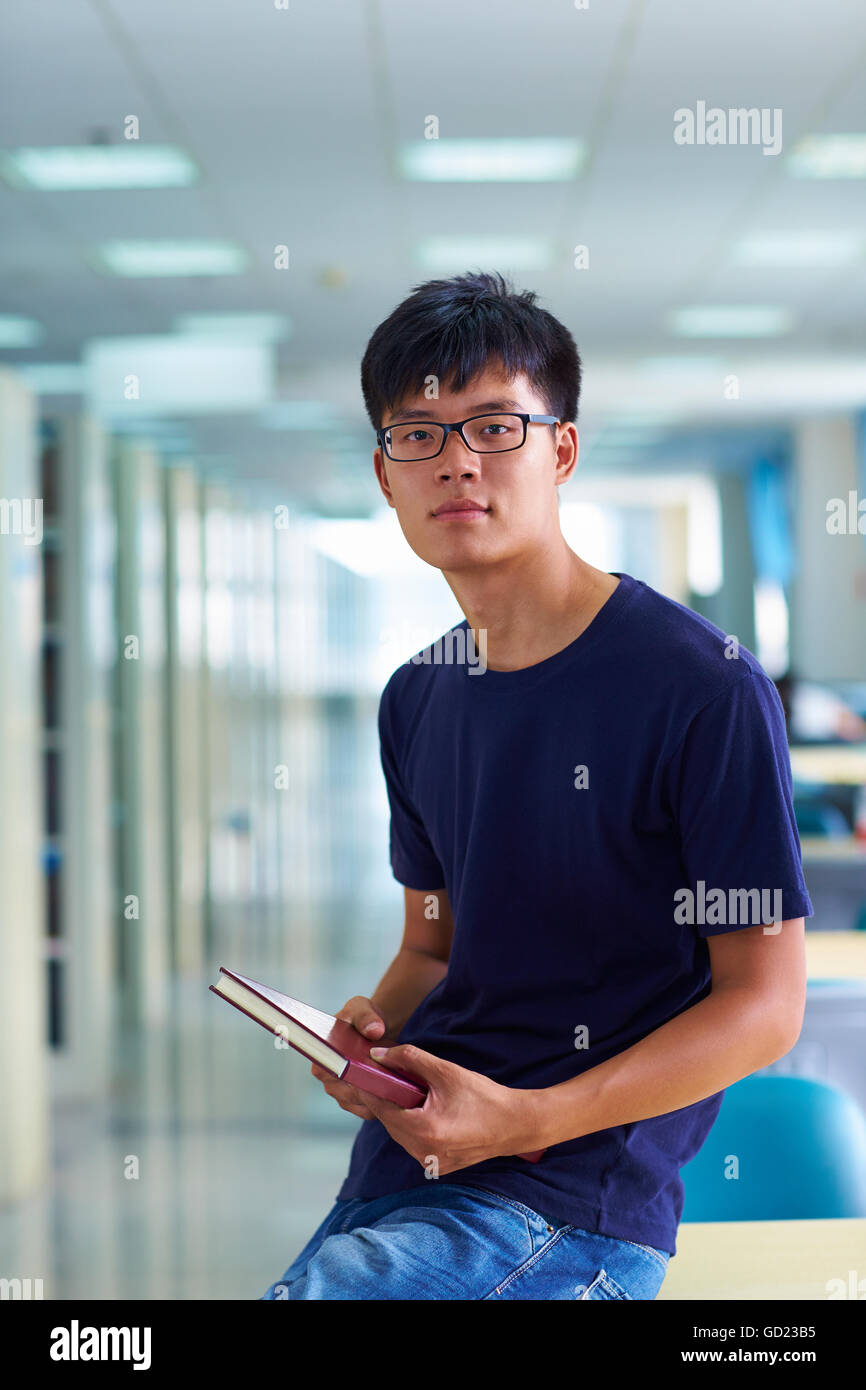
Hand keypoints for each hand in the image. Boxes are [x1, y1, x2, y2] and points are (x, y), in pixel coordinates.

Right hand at [310, 996, 388, 1122]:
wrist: (374, 1031)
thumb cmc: (362, 1019)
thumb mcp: (362, 1009)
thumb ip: (366, 1017)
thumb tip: (374, 1030)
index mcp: (321, 1058)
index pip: (335, 1073)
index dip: (354, 1073)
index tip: (372, 1069)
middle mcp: (327, 1081)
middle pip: (350, 1091)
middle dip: (371, 1085)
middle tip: (392, 1075)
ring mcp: (342, 1096)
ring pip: (362, 1103)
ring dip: (379, 1095)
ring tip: (396, 1081)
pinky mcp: (357, 1105)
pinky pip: (371, 1110)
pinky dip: (384, 1103)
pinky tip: (397, 1091)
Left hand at [359, 1043, 539, 1176]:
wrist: (515, 1124)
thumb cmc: (483, 1097)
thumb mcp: (445, 1071)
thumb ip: (409, 1059)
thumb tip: (379, 1055)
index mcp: (422, 1130)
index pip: (381, 1108)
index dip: (370, 1089)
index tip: (362, 1073)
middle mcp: (422, 1152)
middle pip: (389, 1122)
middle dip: (385, 1100)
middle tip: (384, 1078)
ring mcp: (430, 1163)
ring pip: (401, 1134)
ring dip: (399, 1113)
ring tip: (406, 1091)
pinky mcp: (438, 1166)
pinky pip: (414, 1143)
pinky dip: (413, 1126)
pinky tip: (422, 1110)